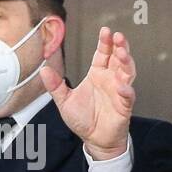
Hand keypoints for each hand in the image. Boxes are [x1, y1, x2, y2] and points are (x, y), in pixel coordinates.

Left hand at [40, 26, 134, 159]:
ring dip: (127, 62)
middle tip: (118, 36)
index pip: (103, 54)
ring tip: (123, 53)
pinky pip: (128, 96)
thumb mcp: (65, 101)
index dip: (105, 42)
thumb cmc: (83, 119)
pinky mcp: (124, 106)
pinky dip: (126, 90)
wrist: (94, 140)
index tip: (105, 31)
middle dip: (119, 46)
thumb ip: (55, 86)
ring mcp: (119, 91)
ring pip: (127, 72)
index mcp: (97, 75)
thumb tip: (44, 70)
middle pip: (118, 58)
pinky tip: (122, 86)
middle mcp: (110, 80)